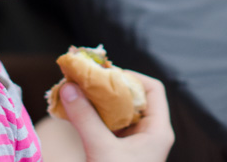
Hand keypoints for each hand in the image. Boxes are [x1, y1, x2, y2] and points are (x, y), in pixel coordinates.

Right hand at [59, 71, 173, 161]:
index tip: (104, 74)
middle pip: (134, 99)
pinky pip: (109, 129)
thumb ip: (85, 117)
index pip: (153, 89)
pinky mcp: (121, 156)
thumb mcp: (101, 149)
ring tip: (76, 94)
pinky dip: (94, 119)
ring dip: (98, 104)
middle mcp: (150, 135)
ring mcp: (136, 147)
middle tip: (84, 81)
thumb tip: (68, 86)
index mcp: (158, 131)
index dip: (131, 76)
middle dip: (108, 88)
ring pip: (119, 115)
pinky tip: (75, 115)